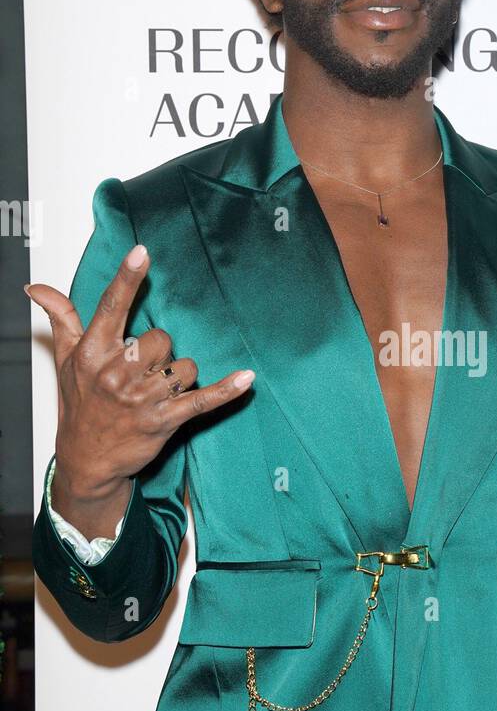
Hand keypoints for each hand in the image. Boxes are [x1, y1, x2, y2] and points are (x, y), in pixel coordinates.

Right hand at [26, 243, 254, 526]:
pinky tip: (247, 378)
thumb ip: (60, 318)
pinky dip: (226, 390)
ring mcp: (142, 398)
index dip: (128, 279)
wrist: (87, 458)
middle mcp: (117, 373)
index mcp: (94, 353)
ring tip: (156, 391)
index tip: (142, 252)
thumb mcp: (66, 360)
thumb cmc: (80, 404)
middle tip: (140, 373)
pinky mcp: (164, 420)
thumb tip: (35, 287)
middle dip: (159, 353)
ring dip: (178, 375)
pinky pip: (202, 400)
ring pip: (184, 366)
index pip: (112, 308)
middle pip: (161, 338)